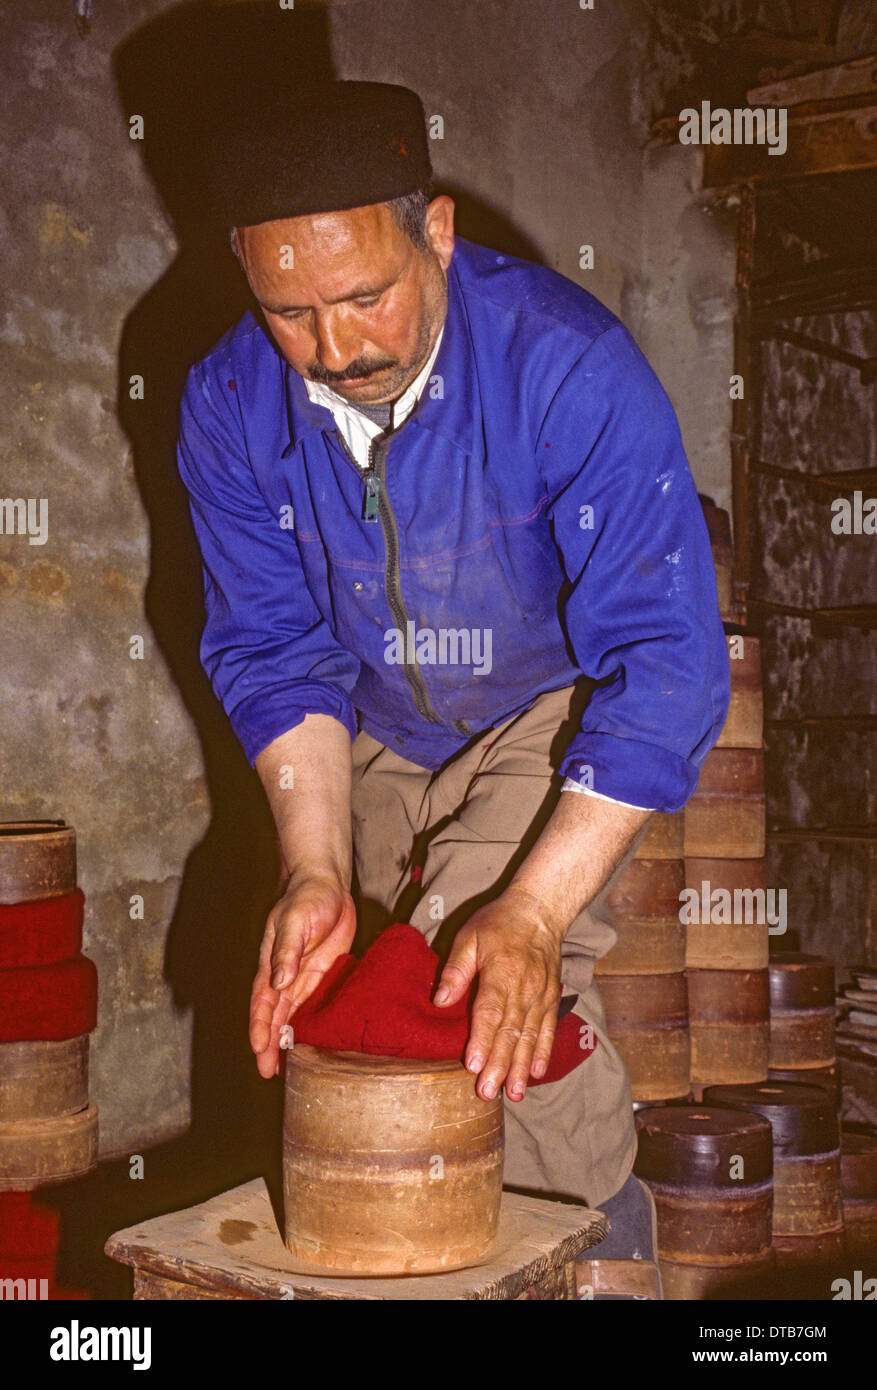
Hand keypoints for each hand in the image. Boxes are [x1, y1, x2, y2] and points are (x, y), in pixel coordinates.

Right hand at [249, 875, 355, 1078]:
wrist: (328, 885)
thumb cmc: (307, 897)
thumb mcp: (294, 921)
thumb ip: (286, 951)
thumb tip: (278, 982)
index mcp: (271, 963)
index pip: (262, 1001)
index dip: (260, 1026)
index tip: (259, 1049)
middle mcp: (284, 975)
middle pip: (274, 1016)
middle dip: (269, 1044)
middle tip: (268, 1073)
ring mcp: (303, 977)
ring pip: (291, 1016)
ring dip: (286, 1040)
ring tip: (283, 1068)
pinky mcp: (322, 975)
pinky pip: (312, 1005)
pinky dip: (308, 1025)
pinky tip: (309, 1043)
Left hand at [432, 886, 564, 1102]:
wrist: (540, 909)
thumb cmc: (498, 922)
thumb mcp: (469, 936)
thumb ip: (456, 969)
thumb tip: (439, 1000)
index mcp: (502, 972)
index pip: (491, 1012)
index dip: (482, 1041)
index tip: (474, 1066)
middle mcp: (525, 987)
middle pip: (511, 1031)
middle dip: (500, 1065)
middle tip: (488, 1092)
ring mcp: (542, 994)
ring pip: (530, 1036)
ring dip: (521, 1066)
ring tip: (513, 1093)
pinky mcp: (552, 997)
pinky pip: (548, 1028)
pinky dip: (542, 1051)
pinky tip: (535, 1072)